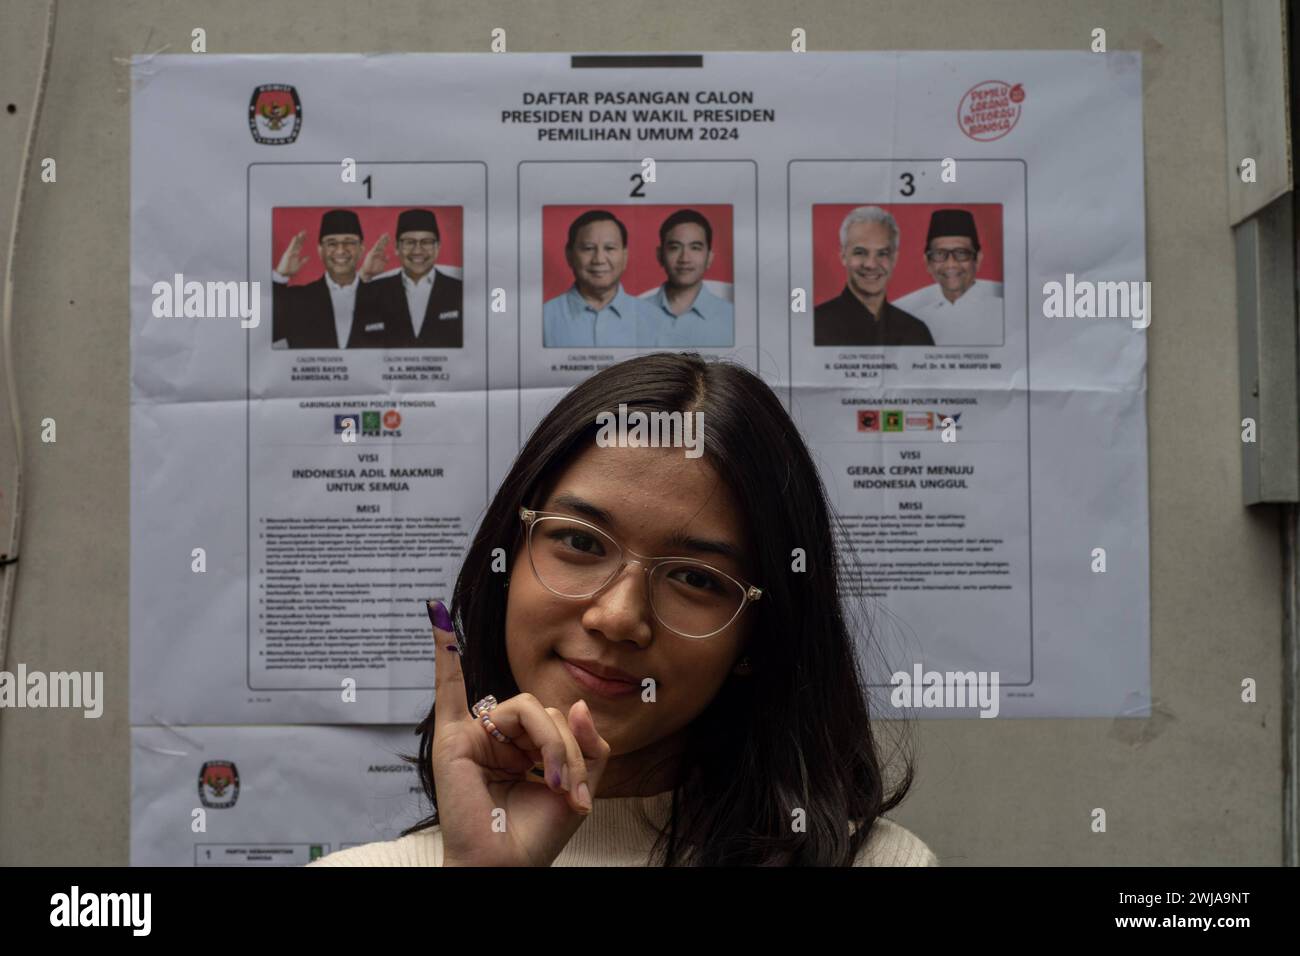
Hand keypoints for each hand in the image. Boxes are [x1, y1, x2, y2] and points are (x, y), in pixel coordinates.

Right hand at [275, 230, 308, 277]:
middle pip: (298, 243)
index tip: (306, 235)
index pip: (300, 245)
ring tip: (301, 233)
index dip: (303, 240)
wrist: (284, 274)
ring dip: (298, 238)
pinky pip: (291, 247)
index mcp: (295, 254)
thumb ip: (304, 260)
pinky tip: (296, 237)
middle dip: (301, 237)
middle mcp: (293, 252)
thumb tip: (308, 256)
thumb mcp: (299, 264)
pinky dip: (293, 242)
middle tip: (304, 231)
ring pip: (295, 243)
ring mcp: (290, 252)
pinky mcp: (288, 254)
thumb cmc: (290, 270)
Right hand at [359, 233, 389, 279]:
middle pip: (381, 244)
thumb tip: (388, 255)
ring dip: (381, 240)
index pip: (383, 247)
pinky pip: (375, 249)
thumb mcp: (382, 265)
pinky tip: (380, 242)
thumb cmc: (375, 270)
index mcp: (379, 254)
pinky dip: (378, 246)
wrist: (368, 273)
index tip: (390, 238)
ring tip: (384, 236)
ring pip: (378, 245)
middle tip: (387, 234)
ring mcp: (373, 253)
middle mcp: (376, 252)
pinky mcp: (371, 254)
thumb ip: (385, 260)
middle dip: (384, 239)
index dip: (386, 242)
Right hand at [428, 604, 611, 866]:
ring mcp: (476, 735)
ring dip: (551, 744)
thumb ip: (588, 744)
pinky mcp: (454, 739)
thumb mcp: (579, 785)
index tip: (577, 794)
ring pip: (528, 707)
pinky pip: (448, 688)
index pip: (556, 720)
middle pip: (547, 712)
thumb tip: (574, 703)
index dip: (573, 746)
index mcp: (525, 748)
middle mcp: (500, 738)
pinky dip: (443, 651)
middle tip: (570, 791)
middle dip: (568, 749)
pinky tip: (437, 617)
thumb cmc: (534, 836)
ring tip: (552, 784)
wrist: (507, 868)